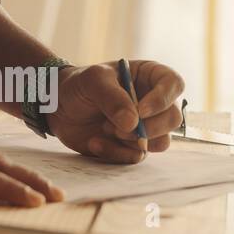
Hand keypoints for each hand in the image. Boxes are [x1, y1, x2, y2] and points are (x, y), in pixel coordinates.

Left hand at [46, 60, 184, 163]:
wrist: (59, 108)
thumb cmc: (79, 85)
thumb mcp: (93, 81)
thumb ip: (112, 98)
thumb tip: (133, 124)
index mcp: (150, 77)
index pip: (174, 84)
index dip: (162, 99)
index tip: (140, 110)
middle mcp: (154, 102)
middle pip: (173, 118)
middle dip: (147, 127)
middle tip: (116, 126)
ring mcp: (146, 126)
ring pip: (161, 142)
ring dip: (132, 141)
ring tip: (104, 130)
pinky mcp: (132, 146)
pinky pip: (137, 156)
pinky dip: (116, 153)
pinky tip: (95, 143)